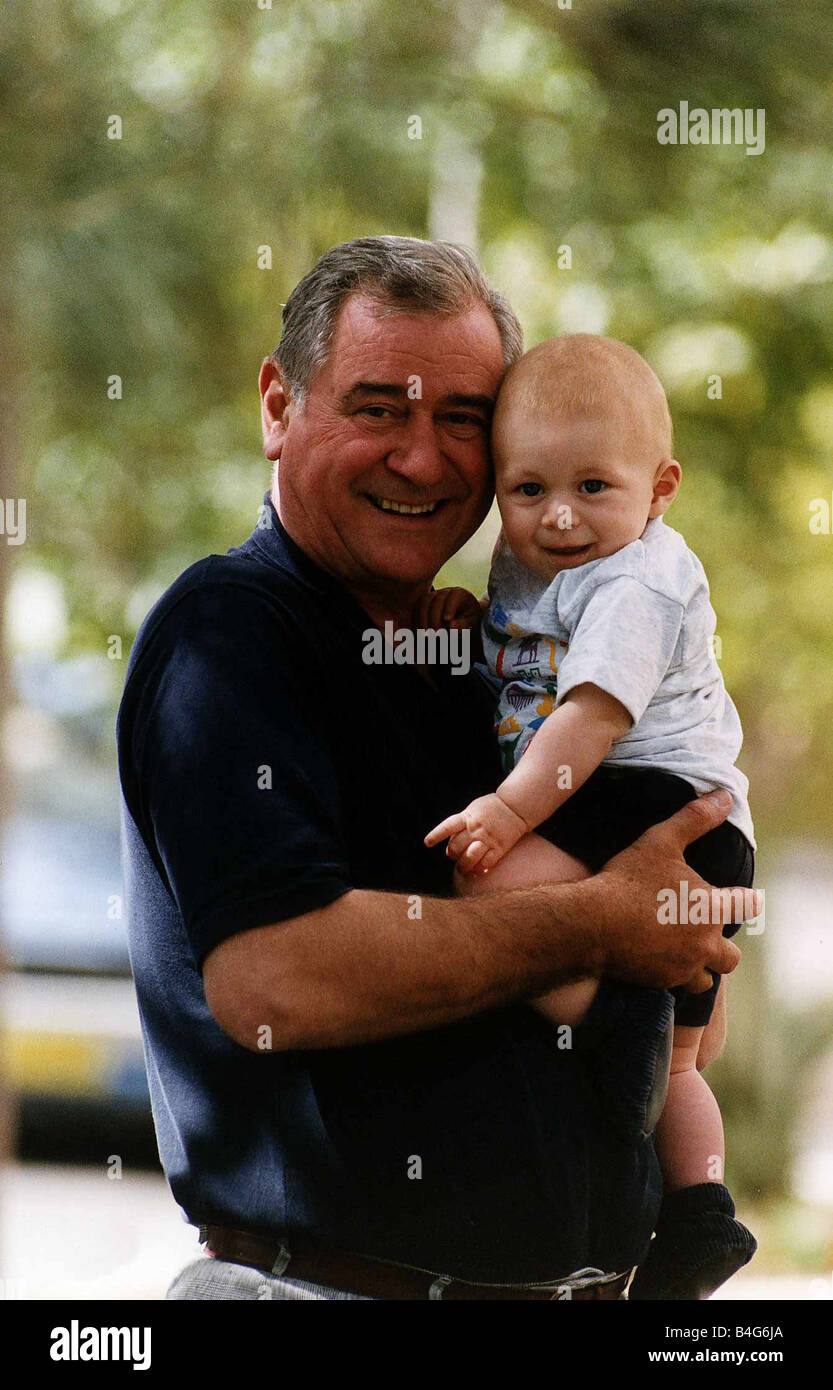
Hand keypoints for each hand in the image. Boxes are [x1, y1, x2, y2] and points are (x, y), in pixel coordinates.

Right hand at [415, 586, 482, 631]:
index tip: (447, 620)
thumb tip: (451, 627)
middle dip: (434, 617)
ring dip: (422, 618)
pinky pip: (415, 608)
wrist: (463, 619)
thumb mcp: (471, 623)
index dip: (449, 608)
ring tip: (426, 634)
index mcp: (460, 594)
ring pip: (423, 602)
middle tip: (436, 633)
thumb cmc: (468, 621)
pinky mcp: (423, 603)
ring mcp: (433, 595)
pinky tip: (418, 631)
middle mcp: (445, 592)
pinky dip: (415, 619)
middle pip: (436, 599)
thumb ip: (463, 625)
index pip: (454, 597)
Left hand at [425, 793, 529, 873]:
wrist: (516, 806)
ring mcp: (488, 838)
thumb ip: (462, 820)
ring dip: (463, 866)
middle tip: (453, 855)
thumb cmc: (492, 807)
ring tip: (463, 868)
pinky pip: (486, 862)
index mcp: (467, 816)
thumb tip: (451, 836)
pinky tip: (477, 869)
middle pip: (456, 846)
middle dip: (452, 854)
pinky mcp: (500, 847)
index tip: (427, 843)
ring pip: (469, 858)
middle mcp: (476, 828)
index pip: (448, 826)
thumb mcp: (473, 807)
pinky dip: (480, 868)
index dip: (436, 835)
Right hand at [579, 790, 760, 993]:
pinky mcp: (660, 984)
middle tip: (701, 933)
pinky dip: (671, 977)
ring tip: (681, 953)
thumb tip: (724, 797)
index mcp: (710, 908)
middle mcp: (704, 943)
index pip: (746, 906)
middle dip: (720, 947)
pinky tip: (655, 963)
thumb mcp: (661, 841)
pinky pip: (676, 988)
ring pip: (706, 979)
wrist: (592, 924)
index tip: (743, 899)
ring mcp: (683, 967)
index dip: (745, 901)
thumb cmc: (627, 881)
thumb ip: (695, 819)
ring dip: (699, 967)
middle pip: (730, 957)